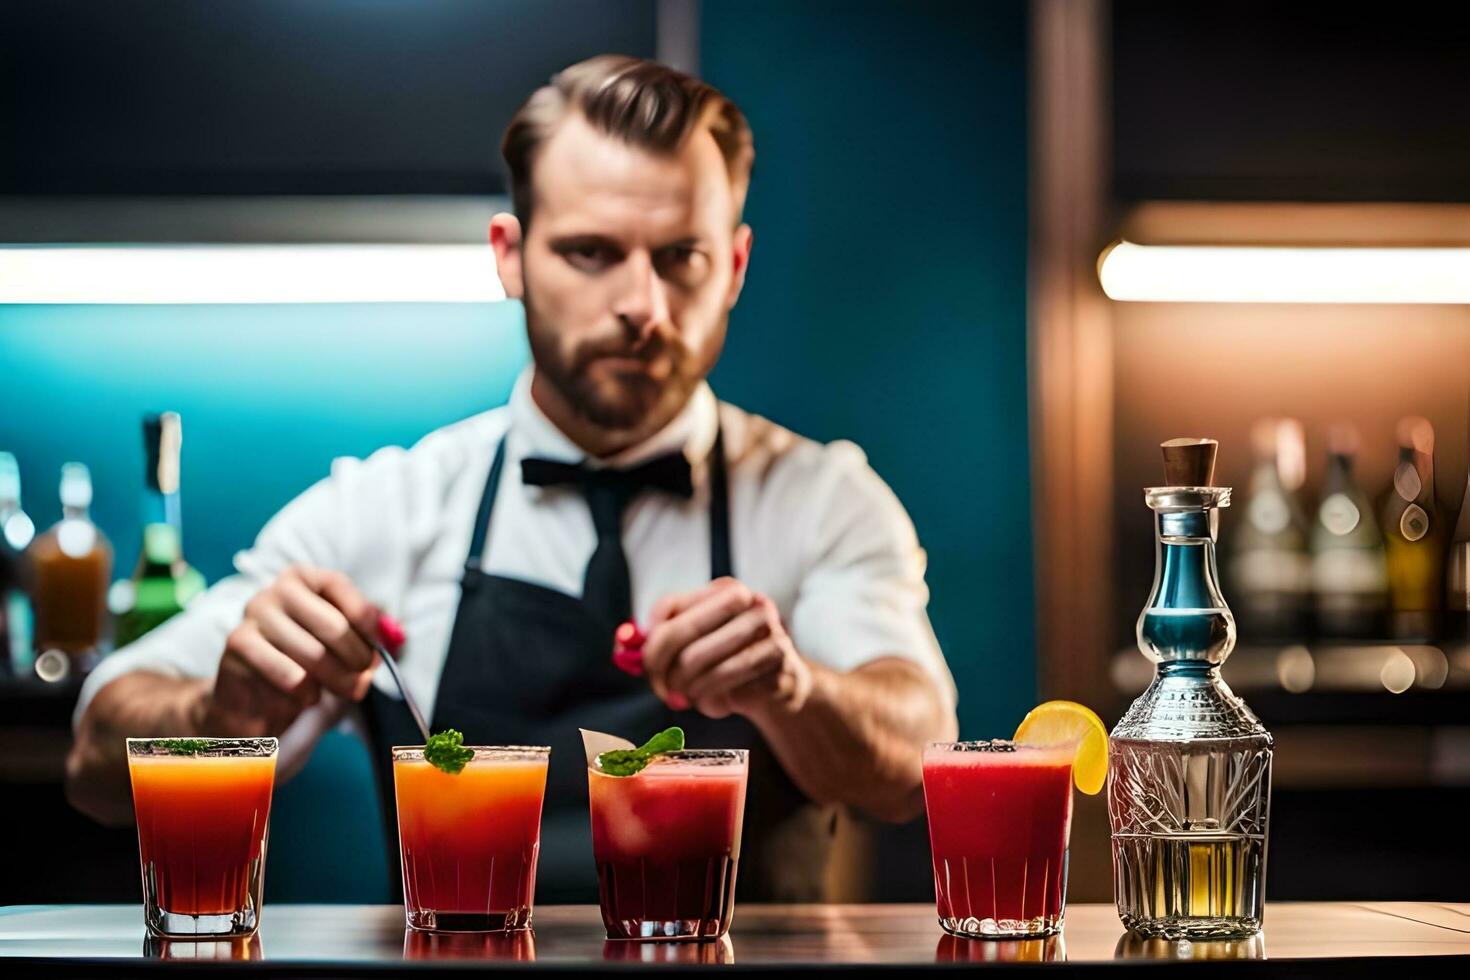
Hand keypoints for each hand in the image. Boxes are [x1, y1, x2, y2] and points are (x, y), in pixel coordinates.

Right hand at [204, 564, 396, 735]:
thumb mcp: (339, 644)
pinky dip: (308, 692)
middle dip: (357, 656)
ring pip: (313, 654)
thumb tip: (393, 633)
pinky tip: (309, 697)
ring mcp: (253, 617)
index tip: (379, 643)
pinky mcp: (239, 647)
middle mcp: (274, 591)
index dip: (365, 616)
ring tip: (348, 690)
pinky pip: (289, 675)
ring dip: (339, 680)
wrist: (251, 699)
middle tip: (365, 676)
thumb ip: (367, 634)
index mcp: (301, 578)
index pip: (339, 585)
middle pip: (331, 624)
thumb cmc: (304, 662)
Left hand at [643, 577, 812, 719]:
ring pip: (698, 658)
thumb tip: (623, 643)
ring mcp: (767, 626)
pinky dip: (708, 694)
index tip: (642, 665)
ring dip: (683, 685)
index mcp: (724, 589)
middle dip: (659, 665)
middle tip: (658, 688)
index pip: (668, 606)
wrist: (779, 686)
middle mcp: (748, 600)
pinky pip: (724, 679)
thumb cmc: (728, 664)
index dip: (648, 639)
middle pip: (680, 630)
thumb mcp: (695, 649)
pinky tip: (708, 701)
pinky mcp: (776, 656)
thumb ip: (658, 643)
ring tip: (683, 697)